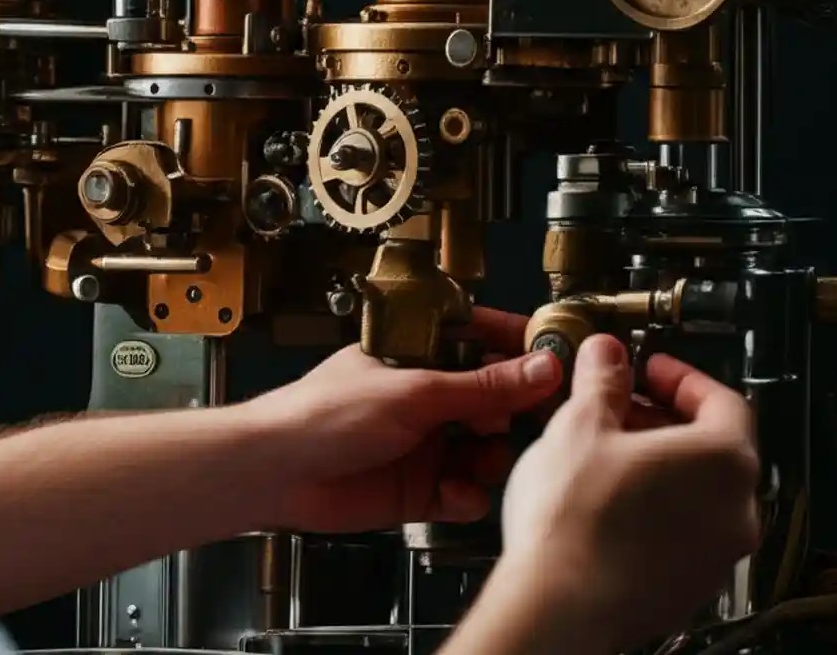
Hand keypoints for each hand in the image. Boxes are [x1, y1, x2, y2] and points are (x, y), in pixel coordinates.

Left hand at [266, 307, 561, 533]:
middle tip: (536, 423)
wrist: (276, 473)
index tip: (559, 362)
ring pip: (486, 450)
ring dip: (492, 459)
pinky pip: (464, 492)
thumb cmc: (321, 415)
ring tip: (485, 462)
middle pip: (495, 400)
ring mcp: (424, 442)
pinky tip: (457, 494)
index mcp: (421, 354)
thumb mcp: (415, 392)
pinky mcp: (418, 487)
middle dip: (516, 414)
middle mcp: (426, 396)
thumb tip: (540, 367)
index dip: (522, 350)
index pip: (485, 340)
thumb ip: (482, 385)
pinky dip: (467, 495)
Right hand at [499, 334, 760, 651]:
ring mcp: (716, 555)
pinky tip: (607, 507)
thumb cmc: (575, 523)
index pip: (723, 399)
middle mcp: (735, 510)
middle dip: (663, 422)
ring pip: (697, 495)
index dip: (681, 378)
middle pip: (712, 448)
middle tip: (620, 410)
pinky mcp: (688, 588)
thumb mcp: (580, 425)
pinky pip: (681, 536)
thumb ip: (602, 381)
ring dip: (658, 469)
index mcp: (724, 459)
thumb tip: (606, 356)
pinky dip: (653, 513)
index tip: (650, 371)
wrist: (557, 604)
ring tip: (606, 458)